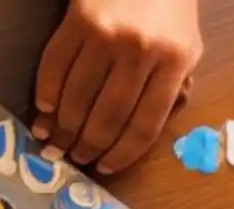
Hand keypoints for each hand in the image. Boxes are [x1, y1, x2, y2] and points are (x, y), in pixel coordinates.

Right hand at [33, 0, 202, 172]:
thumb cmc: (168, 9)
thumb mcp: (188, 48)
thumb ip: (171, 90)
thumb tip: (138, 136)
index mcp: (176, 62)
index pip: (145, 125)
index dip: (121, 154)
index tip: (105, 167)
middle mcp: (141, 52)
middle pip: (108, 117)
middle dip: (88, 146)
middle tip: (75, 157)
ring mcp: (107, 36)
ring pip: (78, 98)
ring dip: (63, 127)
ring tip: (55, 141)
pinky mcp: (78, 22)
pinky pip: (55, 69)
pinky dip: (46, 94)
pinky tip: (45, 109)